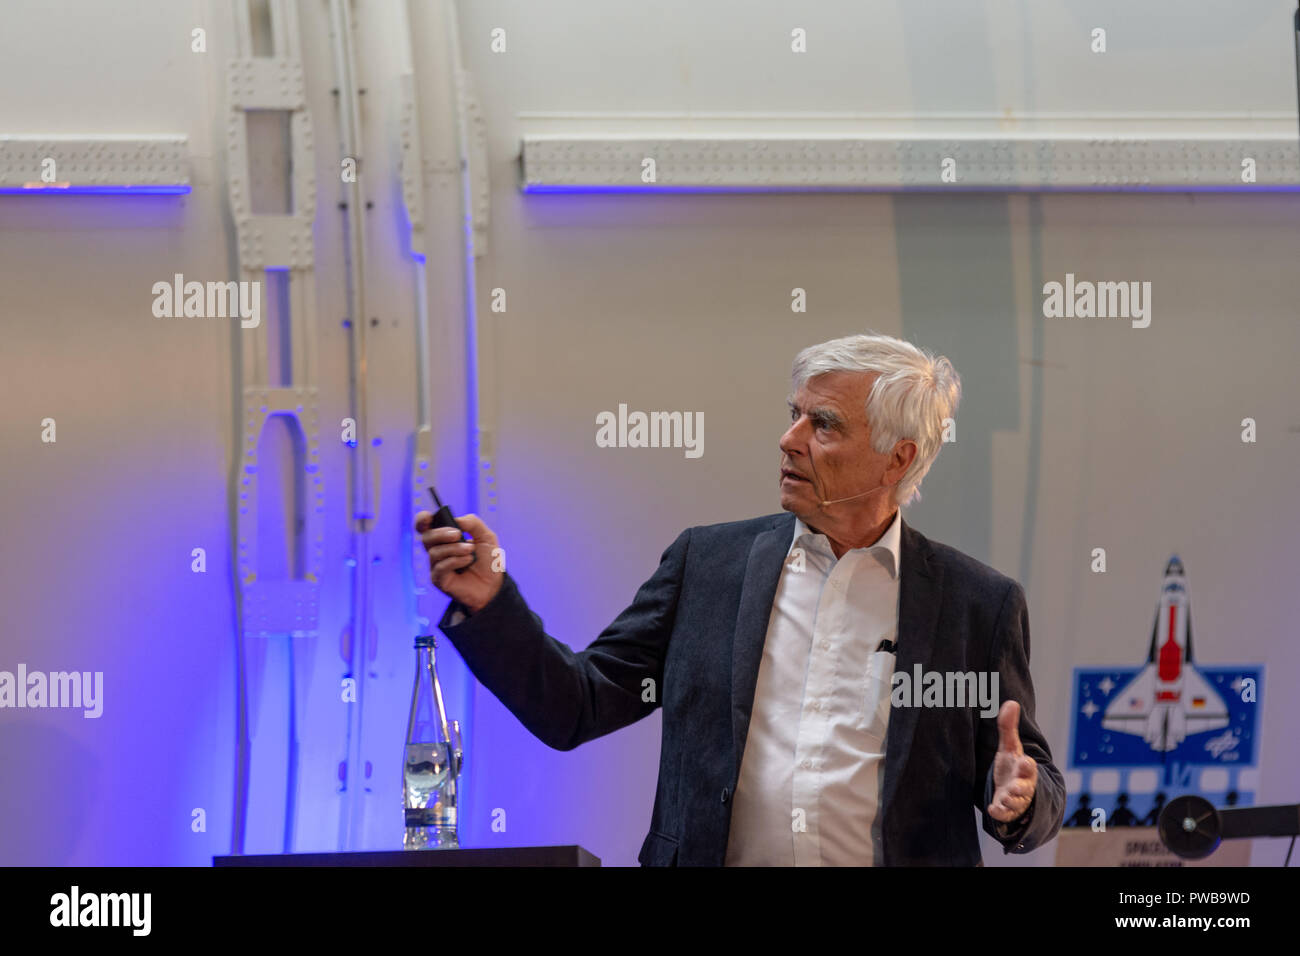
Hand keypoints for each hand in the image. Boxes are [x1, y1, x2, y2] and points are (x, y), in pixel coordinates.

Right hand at [415, 511, 502, 614]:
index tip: (429, 517)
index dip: (422, 520)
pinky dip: (455, 561)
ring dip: (454, 549)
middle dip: (441, 533)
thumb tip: (457, 520)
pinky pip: (440, 567)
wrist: (493, 584)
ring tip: (470, 550)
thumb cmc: (487, 560)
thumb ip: (473, 523)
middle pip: (426, 537)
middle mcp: (437, 551)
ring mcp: (436, 566)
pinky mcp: (439, 579)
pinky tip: (468, 560)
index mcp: (444, 538)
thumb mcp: (486, 536)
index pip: (425, 526)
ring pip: (434, 552)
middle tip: (458, 534)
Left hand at [988, 699, 1037, 823]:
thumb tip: (1011, 702)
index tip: (1026, 761)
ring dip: (1010, 801)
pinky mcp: (1006, 811)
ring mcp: (1015, 800)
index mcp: (1024, 769)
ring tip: (1004, 798)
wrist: (1012, 791)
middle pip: (1025, 787)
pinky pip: (1005, 814)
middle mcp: (1022, 786)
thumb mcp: (1009, 748)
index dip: (1027, 765)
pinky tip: (993, 809)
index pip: (1029, 767)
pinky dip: (1000, 813)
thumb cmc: (1012, 767)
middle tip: (1015, 786)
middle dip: (1021, 787)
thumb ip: (1009, 727)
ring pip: (1016, 803)